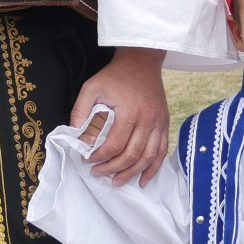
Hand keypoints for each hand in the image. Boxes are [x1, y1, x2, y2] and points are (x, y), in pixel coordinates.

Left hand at [69, 48, 167, 186]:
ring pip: (148, 157)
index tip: (88, 160)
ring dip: (132, 173)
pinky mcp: (164, 123)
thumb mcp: (91, 87)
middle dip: (113, 168)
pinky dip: (153, 168)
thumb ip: (81, 112)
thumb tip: (80, 141)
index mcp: (129, 111)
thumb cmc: (114, 76)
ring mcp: (159, 122)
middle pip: (132, 154)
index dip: (100, 157)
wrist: (141, 62)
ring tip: (117, 181)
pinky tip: (143, 180)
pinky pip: (161, 151)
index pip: (114, 144)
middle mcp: (147, 119)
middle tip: (98, 174)